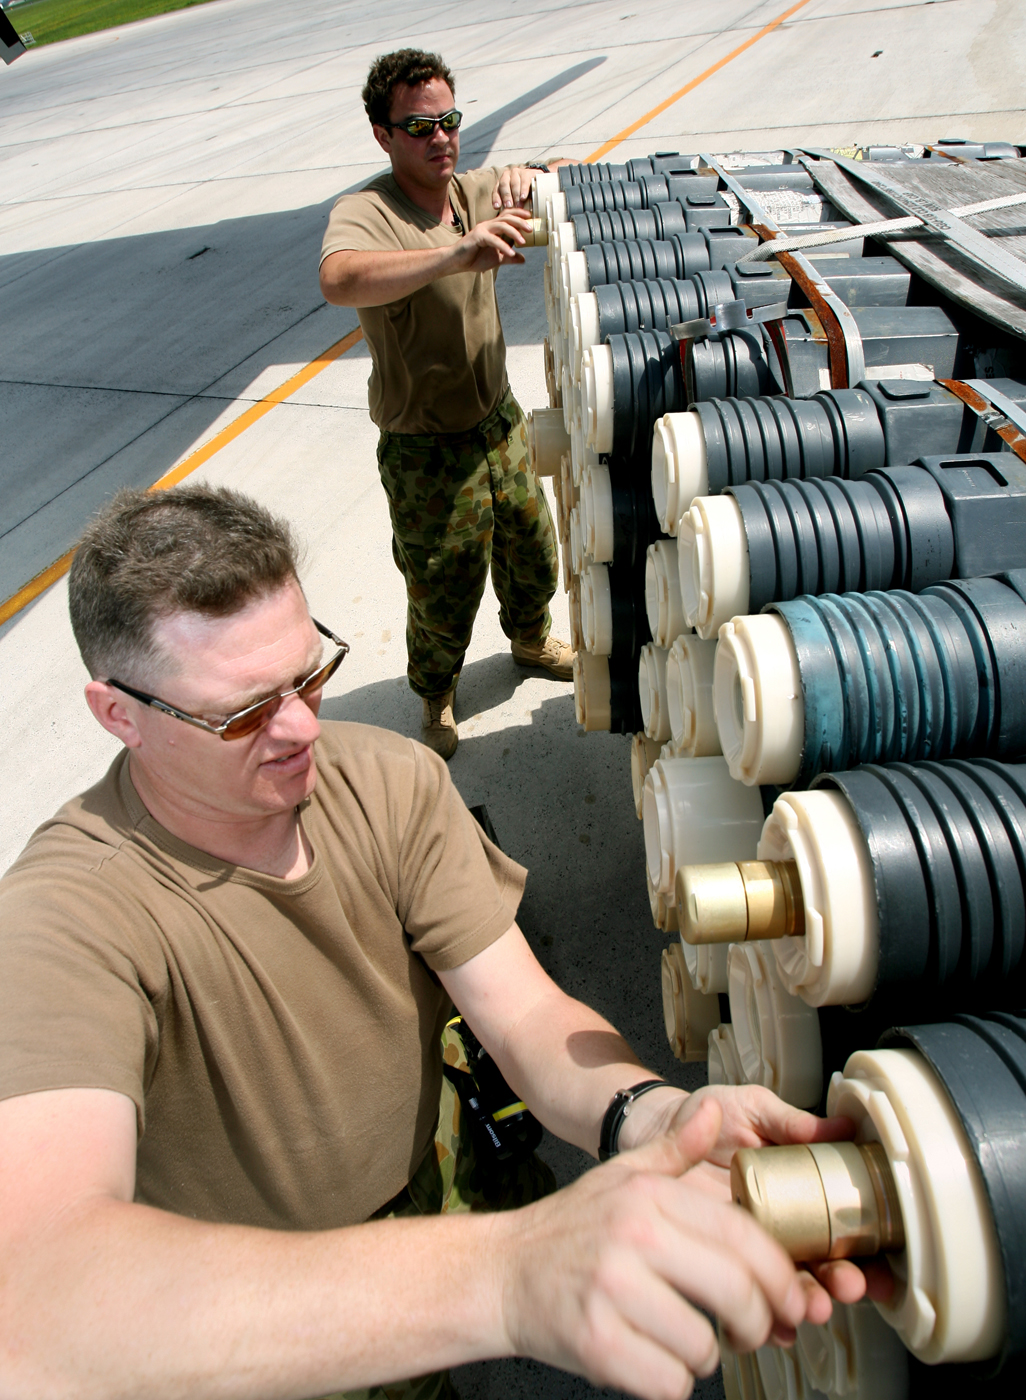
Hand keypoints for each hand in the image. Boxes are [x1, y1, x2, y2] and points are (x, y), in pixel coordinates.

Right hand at [450, 208, 533, 272]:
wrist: (458, 262)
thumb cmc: (475, 258)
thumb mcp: (497, 258)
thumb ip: (509, 257)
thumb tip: (523, 259)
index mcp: (493, 227)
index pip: (508, 215)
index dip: (519, 213)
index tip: (531, 218)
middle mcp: (488, 225)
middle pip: (507, 217)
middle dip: (520, 221)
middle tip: (531, 229)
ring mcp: (482, 229)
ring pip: (501, 225)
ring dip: (514, 232)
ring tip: (523, 242)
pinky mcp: (477, 237)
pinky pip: (493, 239)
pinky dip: (503, 246)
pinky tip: (511, 253)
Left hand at [492, 166, 535, 208]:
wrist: (536, 181)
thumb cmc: (522, 193)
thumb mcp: (514, 199)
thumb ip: (510, 204)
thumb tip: (507, 216)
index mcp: (501, 183)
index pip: (496, 191)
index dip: (496, 199)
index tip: (497, 207)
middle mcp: (506, 176)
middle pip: (504, 186)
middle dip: (506, 197)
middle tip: (509, 206)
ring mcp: (516, 173)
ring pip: (514, 184)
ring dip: (516, 195)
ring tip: (518, 205)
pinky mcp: (526, 173)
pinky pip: (524, 181)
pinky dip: (524, 190)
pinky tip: (523, 197)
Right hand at [498, 1099, 824, 1399]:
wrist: (500, 1273)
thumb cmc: (569, 1229)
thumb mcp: (622, 1177)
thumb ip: (675, 1149)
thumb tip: (715, 1113)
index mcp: (649, 1198)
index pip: (744, 1238)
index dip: (780, 1278)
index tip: (788, 1301)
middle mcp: (633, 1238)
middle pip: (737, 1294)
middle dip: (758, 1324)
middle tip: (750, 1332)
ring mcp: (612, 1291)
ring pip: (704, 1346)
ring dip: (705, 1356)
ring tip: (685, 1340)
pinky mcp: (596, 1342)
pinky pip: (669, 1382)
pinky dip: (671, 1382)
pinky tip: (653, 1359)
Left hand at [621, 1083, 873, 1309]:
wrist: (658, 1127)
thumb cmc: (708, 1115)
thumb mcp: (753, 1108)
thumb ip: (792, 1122)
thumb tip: (843, 1126)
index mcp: (800, 1191)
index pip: (842, 1227)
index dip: (866, 1251)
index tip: (878, 1267)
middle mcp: (782, 1225)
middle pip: (824, 1265)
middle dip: (841, 1283)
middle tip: (848, 1286)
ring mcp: (750, 1245)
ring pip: (790, 1287)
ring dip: (808, 1302)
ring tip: (812, 1305)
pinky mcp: (718, 1258)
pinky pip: (746, 1297)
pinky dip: (764, 1317)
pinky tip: (774, 1324)